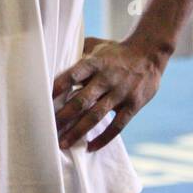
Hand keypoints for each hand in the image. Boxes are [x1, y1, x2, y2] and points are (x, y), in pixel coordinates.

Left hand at [52, 36, 163, 152]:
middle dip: (63, 117)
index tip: (42, 100)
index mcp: (95, 63)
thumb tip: (54, 60)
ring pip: (96, 116)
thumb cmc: (116, 51)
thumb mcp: (97, 45)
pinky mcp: (133, 105)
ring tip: (63, 143)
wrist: (150, 53)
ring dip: (78, 131)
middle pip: (82, 100)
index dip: (58, 87)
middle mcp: (107, 78)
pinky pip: (117, 126)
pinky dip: (103, 138)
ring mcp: (121, 93)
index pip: (73, 74)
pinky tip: (90, 147)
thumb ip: (78, 54)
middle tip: (48, 129)